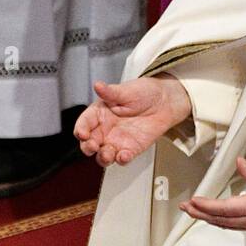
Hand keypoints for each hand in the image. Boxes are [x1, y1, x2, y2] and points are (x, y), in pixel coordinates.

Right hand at [74, 75, 191, 166]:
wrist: (164, 102)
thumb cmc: (143, 93)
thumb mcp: (125, 90)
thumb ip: (110, 92)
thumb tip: (98, 85)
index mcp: (99, 113)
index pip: (85, 123)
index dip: (81, 129)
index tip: (82, 133)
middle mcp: (105, 129)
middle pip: (89, 143)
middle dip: (88, 147)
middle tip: (92, 146)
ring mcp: (117, 141)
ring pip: (103, 155)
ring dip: (102, 157)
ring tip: (107, 154)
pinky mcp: (130, 149)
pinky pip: (122, 158)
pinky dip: (122, 160)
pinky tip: (123, 155)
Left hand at [180, 156, 245, 231]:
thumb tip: (238, 164)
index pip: (226, 208)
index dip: (207, 205)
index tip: (193, 201)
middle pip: (223, 220)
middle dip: (202, 214)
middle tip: (185, 208)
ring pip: (230, 225)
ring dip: (211, 219)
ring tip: (196, 212)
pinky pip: (239, 226)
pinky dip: (224, 222)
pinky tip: (220, 217)